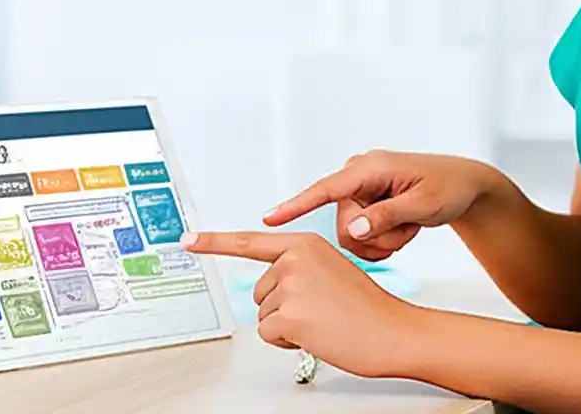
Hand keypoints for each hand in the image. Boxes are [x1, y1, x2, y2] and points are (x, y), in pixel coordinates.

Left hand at [183, 230, 417, 377]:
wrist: (392, 330)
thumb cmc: (368, 308)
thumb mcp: (332, 273)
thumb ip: (299, 272)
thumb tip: (270, 291)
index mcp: (306, 244)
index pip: (251, 242)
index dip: (214, 242)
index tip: (188, 239)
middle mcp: (295, 259)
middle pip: (260, 292)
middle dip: (283, 308)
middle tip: (320, 310)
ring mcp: (291, 285)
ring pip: (264, 315)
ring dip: (288, 325)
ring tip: (323, 320)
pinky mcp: (290, 313)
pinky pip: (269, 335)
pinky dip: (288, 341)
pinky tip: (317, 333)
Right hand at [263, 150, 501, 262]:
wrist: (465, 186)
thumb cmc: (449, 187)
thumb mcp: (423, 204)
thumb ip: (387, 216)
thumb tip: (353, 230)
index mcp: (370, 168)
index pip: (326, 189)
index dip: (296, 205)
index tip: (269, 220)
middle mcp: (360, 176)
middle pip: (344, 226)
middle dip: (376, 237)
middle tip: (407, 229)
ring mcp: (362, 192)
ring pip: (352, 237)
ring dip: (383, 241)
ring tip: (408, 226)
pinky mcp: (366, 206)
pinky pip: (362, 237)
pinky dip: (385, 240)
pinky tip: (404, 227)